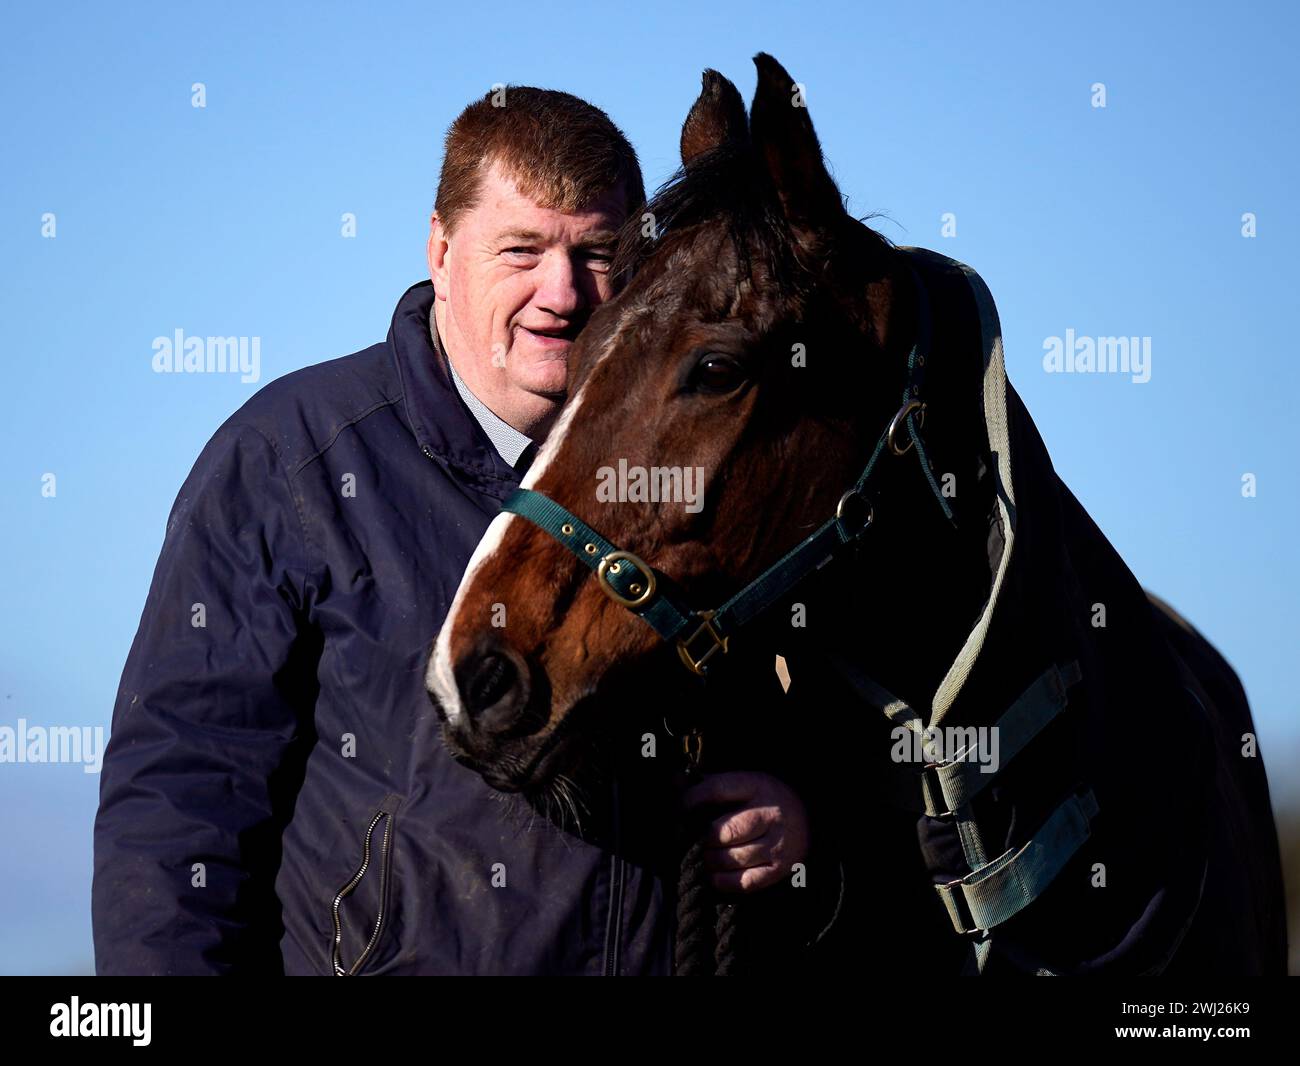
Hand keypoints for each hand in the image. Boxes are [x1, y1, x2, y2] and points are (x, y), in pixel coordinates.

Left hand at [680, 770, 809, 892]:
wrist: (810, 819)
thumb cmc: (764, 800)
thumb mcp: (742, 784)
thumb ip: (707, 784)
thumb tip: (671, 780)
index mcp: (758, 786)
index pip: (716, 790)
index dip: (689, 801)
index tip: (676, 811)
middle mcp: (770, 815)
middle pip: (723, 831)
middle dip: (700, 839)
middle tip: (689, 841)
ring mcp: (777, 844)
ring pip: (732, 858)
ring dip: (709, 861)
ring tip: (702, 857)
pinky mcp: (780, 869)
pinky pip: (744, 882)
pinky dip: (723, 881)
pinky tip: (714, 875)